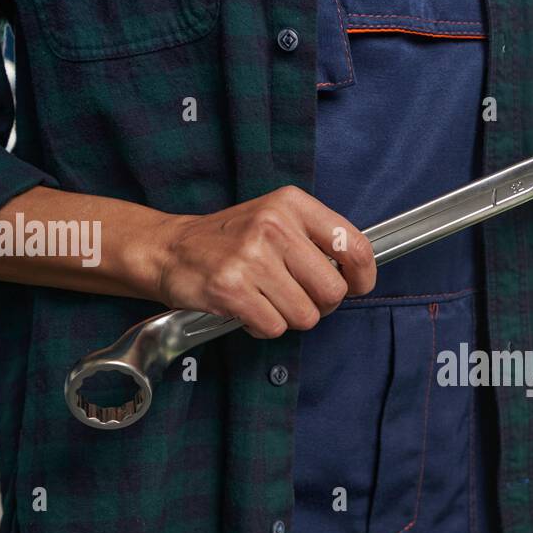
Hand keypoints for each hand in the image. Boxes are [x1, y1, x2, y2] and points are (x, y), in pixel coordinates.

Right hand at [150, 186, 374, 336]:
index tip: (354, 287)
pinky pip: (275, 327)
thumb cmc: (231, 240)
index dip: (363, 277)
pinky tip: (249, 308)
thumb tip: (356, 275)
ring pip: (305, 315)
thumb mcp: (277, 219)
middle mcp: (274, 226)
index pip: (355, 246)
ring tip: (267, 300)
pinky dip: (264, 327)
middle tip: (298, 297)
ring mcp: (251, 258)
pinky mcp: (232, 289)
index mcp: (292, 205)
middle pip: (333, 291)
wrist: (170, 249)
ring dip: (289, 318)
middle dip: (321, 305)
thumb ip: (317, 240)